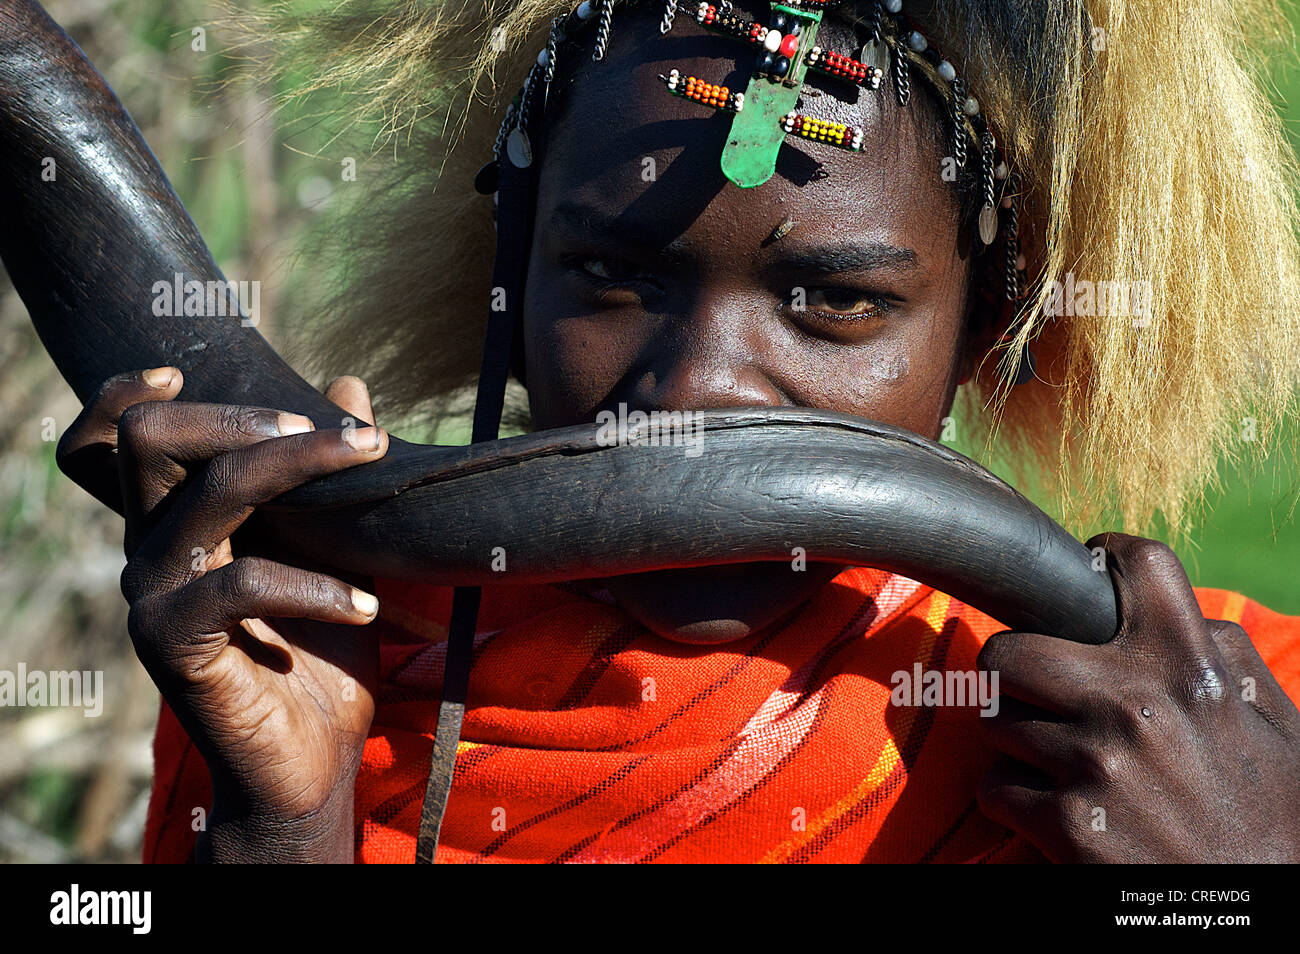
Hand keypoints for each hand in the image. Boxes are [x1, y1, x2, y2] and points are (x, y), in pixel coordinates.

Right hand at [57, 368, 389, 861]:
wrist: (311, 756)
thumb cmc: (323, 647)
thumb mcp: (335, 545)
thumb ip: (330, 470)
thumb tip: (348, 382)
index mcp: (175, 518)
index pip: (108, 440)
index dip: (124, 393)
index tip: (182, 368)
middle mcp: (149, 547)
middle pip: (151, 438)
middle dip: (246, 414)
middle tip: (343, 432)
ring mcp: (153, 594)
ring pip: (208, 491)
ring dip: (301, 466)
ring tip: (372, 464)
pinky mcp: (172, 643)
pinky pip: (240, 582)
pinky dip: (316, 585)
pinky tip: (367, 606)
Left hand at [975, 533, 1299, 861]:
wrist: (1261, 909)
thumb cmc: (1272, 818)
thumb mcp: (1278, 726)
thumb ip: (1226, 657)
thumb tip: (1177, 609)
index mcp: (1191, 671)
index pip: (1138, 566)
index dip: (1104, 559)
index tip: (1084, 576)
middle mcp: (1135, 706)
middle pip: (1010, 649)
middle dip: (1012, 672)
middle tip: (1033, 692)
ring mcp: (1093, 764)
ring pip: (994, 721)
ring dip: (1015, 742)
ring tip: (1058, 762)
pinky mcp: (1063, 823)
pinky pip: (993, 785)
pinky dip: (1012, 799)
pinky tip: (1053, 808)